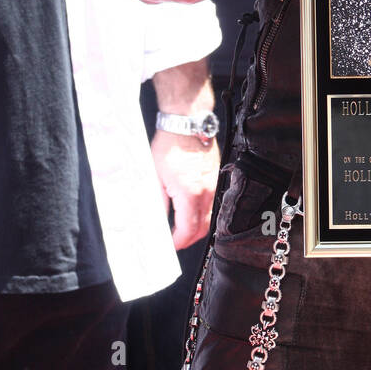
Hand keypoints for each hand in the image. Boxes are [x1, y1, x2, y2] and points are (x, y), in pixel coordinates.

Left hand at [151, 129, 219, 248]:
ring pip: (208, 217)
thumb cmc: (170, 144)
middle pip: (202, 228)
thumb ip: (156, 204)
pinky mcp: (215, 177)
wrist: (187, 123)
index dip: (178, 243)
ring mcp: (213, 184)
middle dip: (188, 239)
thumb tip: (155, 222)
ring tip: (179, 226)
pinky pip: (211, 203)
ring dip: (195, 226)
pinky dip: (201, 212)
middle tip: (174, 240)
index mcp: (190, 194)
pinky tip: (188, 208)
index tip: (169, 246)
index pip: (188, 230)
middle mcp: (206, 192)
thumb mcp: (155, 178)